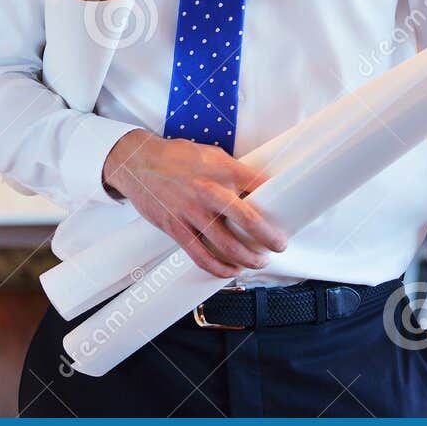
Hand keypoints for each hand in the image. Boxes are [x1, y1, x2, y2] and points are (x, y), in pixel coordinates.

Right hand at [102, 129, 287, 277]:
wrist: (138, 163)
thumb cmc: (176, 157)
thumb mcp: (210, 154)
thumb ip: (232, 171)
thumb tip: (256, 188)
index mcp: (221, 169)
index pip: (260, 184)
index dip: (278, 199)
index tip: (288, 212)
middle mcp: (208, 191)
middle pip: (249, 221)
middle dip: (270, 238)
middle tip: (279, 245)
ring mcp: (191, 212)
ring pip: (227, 245)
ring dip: (249, 258)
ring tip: (259, 261)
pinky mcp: (176, 228)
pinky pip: (202, 256)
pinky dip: (219, 268)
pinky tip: (231, 271)